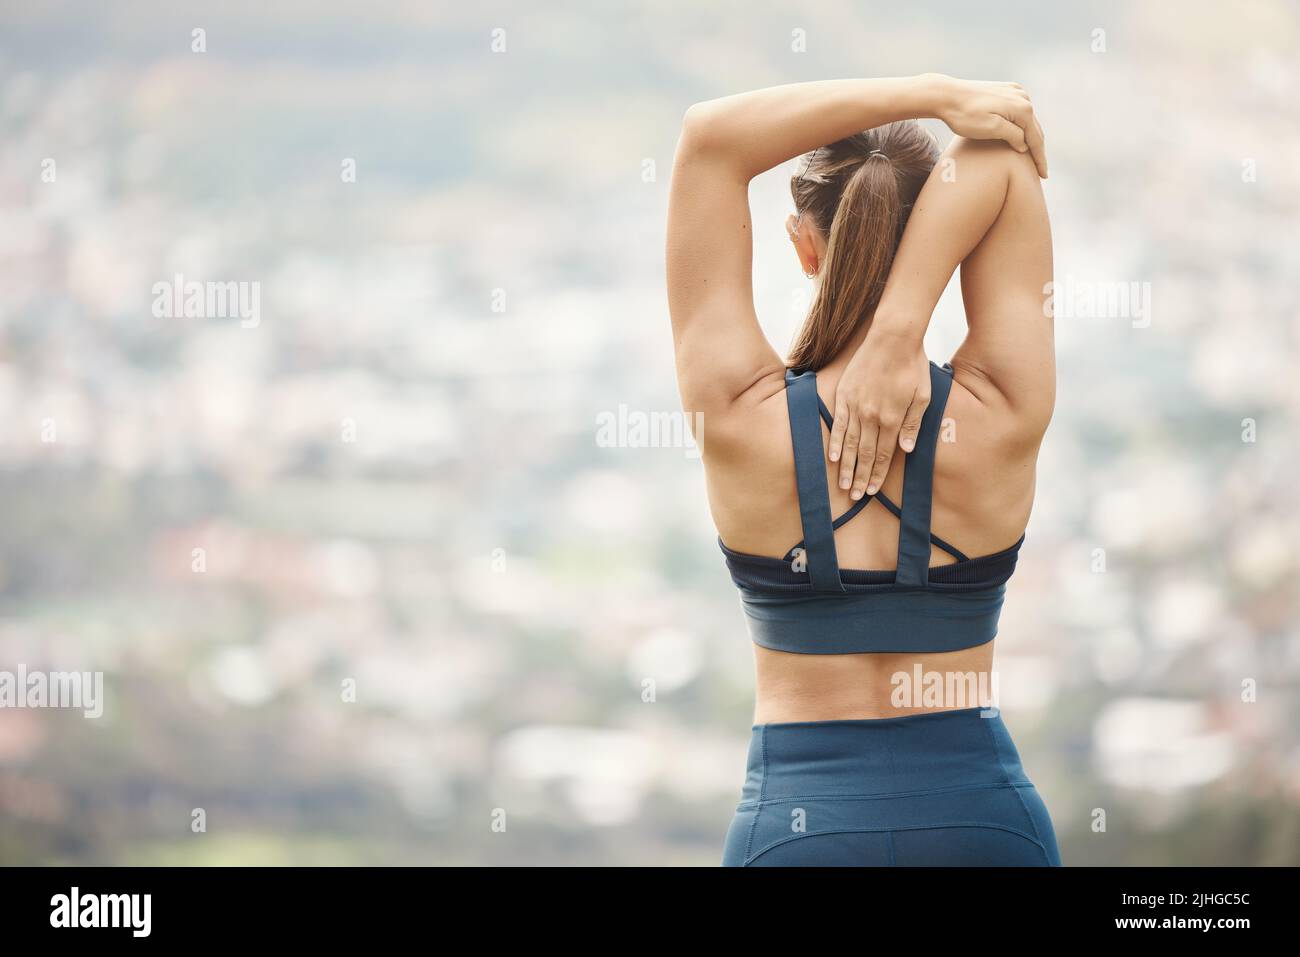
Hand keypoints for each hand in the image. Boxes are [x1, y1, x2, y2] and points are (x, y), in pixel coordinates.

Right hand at [828, 330, 931, 499]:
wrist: (893, 337)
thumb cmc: (913, 366)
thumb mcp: (923, 396)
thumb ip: (913, 423)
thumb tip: (907, 449)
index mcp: (893, 418)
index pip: (884, 454)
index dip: (878, 474)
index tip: (872, 490)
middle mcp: (872, 416)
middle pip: (865, 454)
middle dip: (860, 477)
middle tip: (855, 496)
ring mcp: (856, 406)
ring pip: (850, 443)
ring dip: (847, 466)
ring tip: (843, 484)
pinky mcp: (844, 395)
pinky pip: (838, 423)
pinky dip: (835, 442)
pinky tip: (833, 457)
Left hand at [928, 74, 1047, 177]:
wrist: (946, 94)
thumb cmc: (965, 115)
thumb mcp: (990, 129)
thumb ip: (1012, 136)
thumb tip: (1025, 145)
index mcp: (1022, 108)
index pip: (1035, 139)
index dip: (1039, 159)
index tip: (1043, 176)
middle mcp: (1023, 97)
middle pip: (1035, 129)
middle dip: (1038, 151)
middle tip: (1041, 172)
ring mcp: (1015, 91)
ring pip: (1028, 120)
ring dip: (1031, 138)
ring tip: (1034, 158)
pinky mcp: (1006, 90)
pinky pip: (1019, 112)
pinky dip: (1023, 126)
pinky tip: (1022, 136)